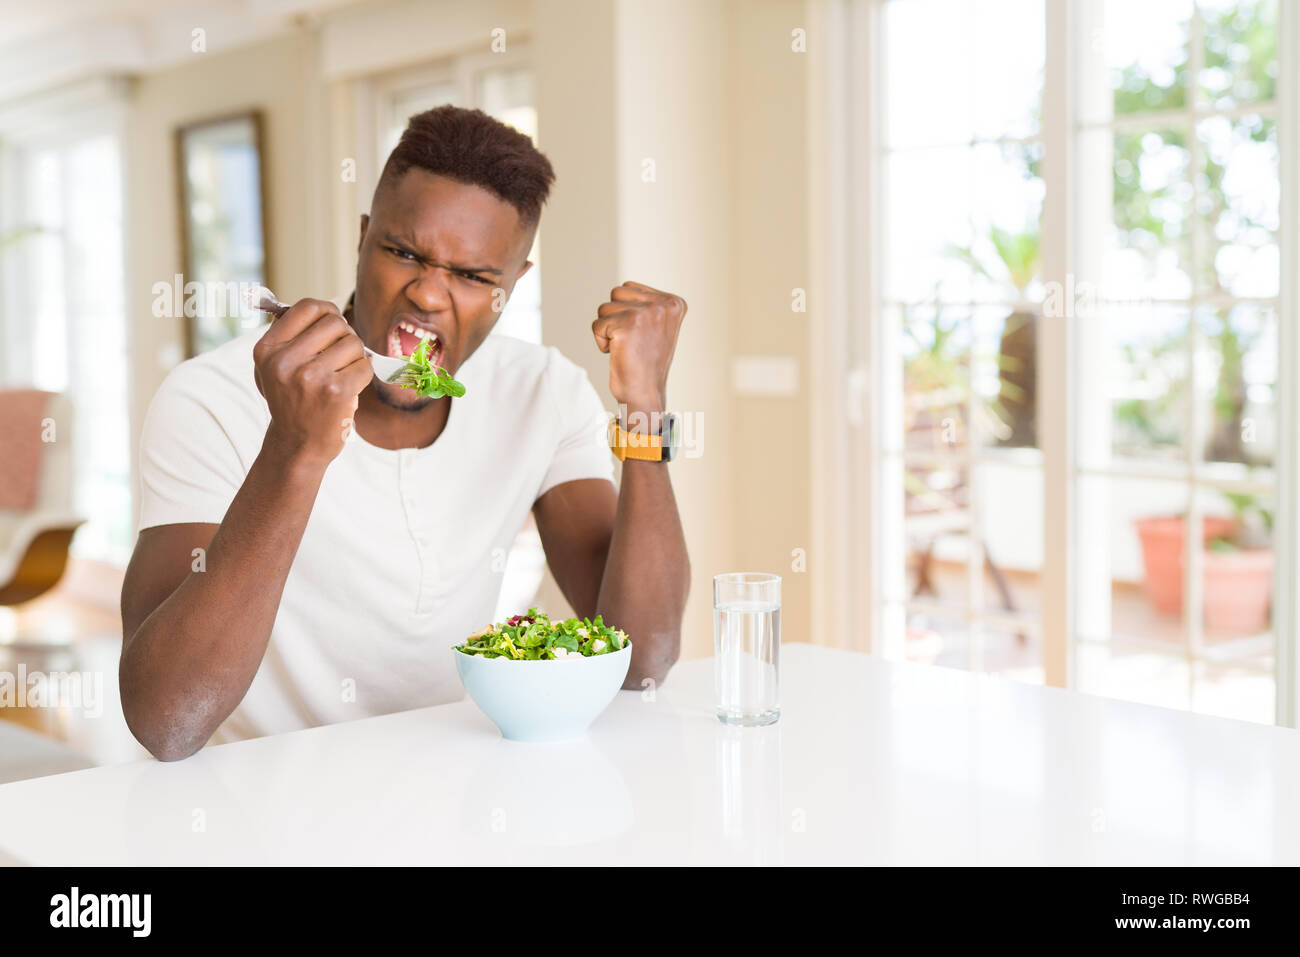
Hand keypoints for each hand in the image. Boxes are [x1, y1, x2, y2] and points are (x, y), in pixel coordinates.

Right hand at [252, 298, 371, 469]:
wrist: (297, 446)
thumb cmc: (293, 401)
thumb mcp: (274, 367)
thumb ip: (290, 336)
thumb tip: (320, 307)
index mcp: (267, 349)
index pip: (308, 307)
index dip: (328, 311)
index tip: (334, 324)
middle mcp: (284, 360)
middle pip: (335, 323)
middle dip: (345, 336)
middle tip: (341, 355)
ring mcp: (309, 376)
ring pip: (353, 343)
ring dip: (355, 357)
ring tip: (343, 373)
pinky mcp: (334, 392)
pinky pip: (364, 366)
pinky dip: (363, 375)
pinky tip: (350, 388)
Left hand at [591, 281, 685, 419]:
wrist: (646, 394)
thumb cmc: (647, 364)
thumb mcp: (657, 326)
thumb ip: (647, 305)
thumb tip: (623, 289)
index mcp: (675, 303)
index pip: (630, 288)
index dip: (627, 313)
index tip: (642, 336)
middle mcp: (663, 305)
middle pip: (617, 293)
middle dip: (615, 317)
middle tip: (632, 341)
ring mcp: (646, 314)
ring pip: (604, 307)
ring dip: (608, 329)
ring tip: (626, 347)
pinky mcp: (627, 326)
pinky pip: (597, 325)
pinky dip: (601, 341)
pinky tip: (618, 353)